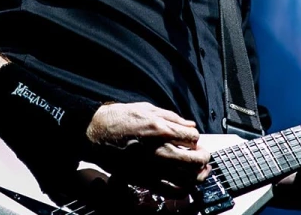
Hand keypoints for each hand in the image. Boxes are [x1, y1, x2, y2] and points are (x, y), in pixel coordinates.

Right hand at [85, 102, 210, 191]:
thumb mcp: (147, 109)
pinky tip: (185, 184)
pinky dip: (183, 190)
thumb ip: (172, 118)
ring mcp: (153, 168)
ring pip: (188, 178)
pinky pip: (171, 191)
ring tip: (200, 170)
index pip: (193, 138)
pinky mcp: (145, 180)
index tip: (192, 140)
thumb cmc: (118, 119)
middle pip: (196, 160)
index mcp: (162, 130)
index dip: (196, 139)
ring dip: (198, 175)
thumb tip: (190, 126)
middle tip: (203, 155)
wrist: (96, 134)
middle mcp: (161, 151)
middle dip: (204, 157)